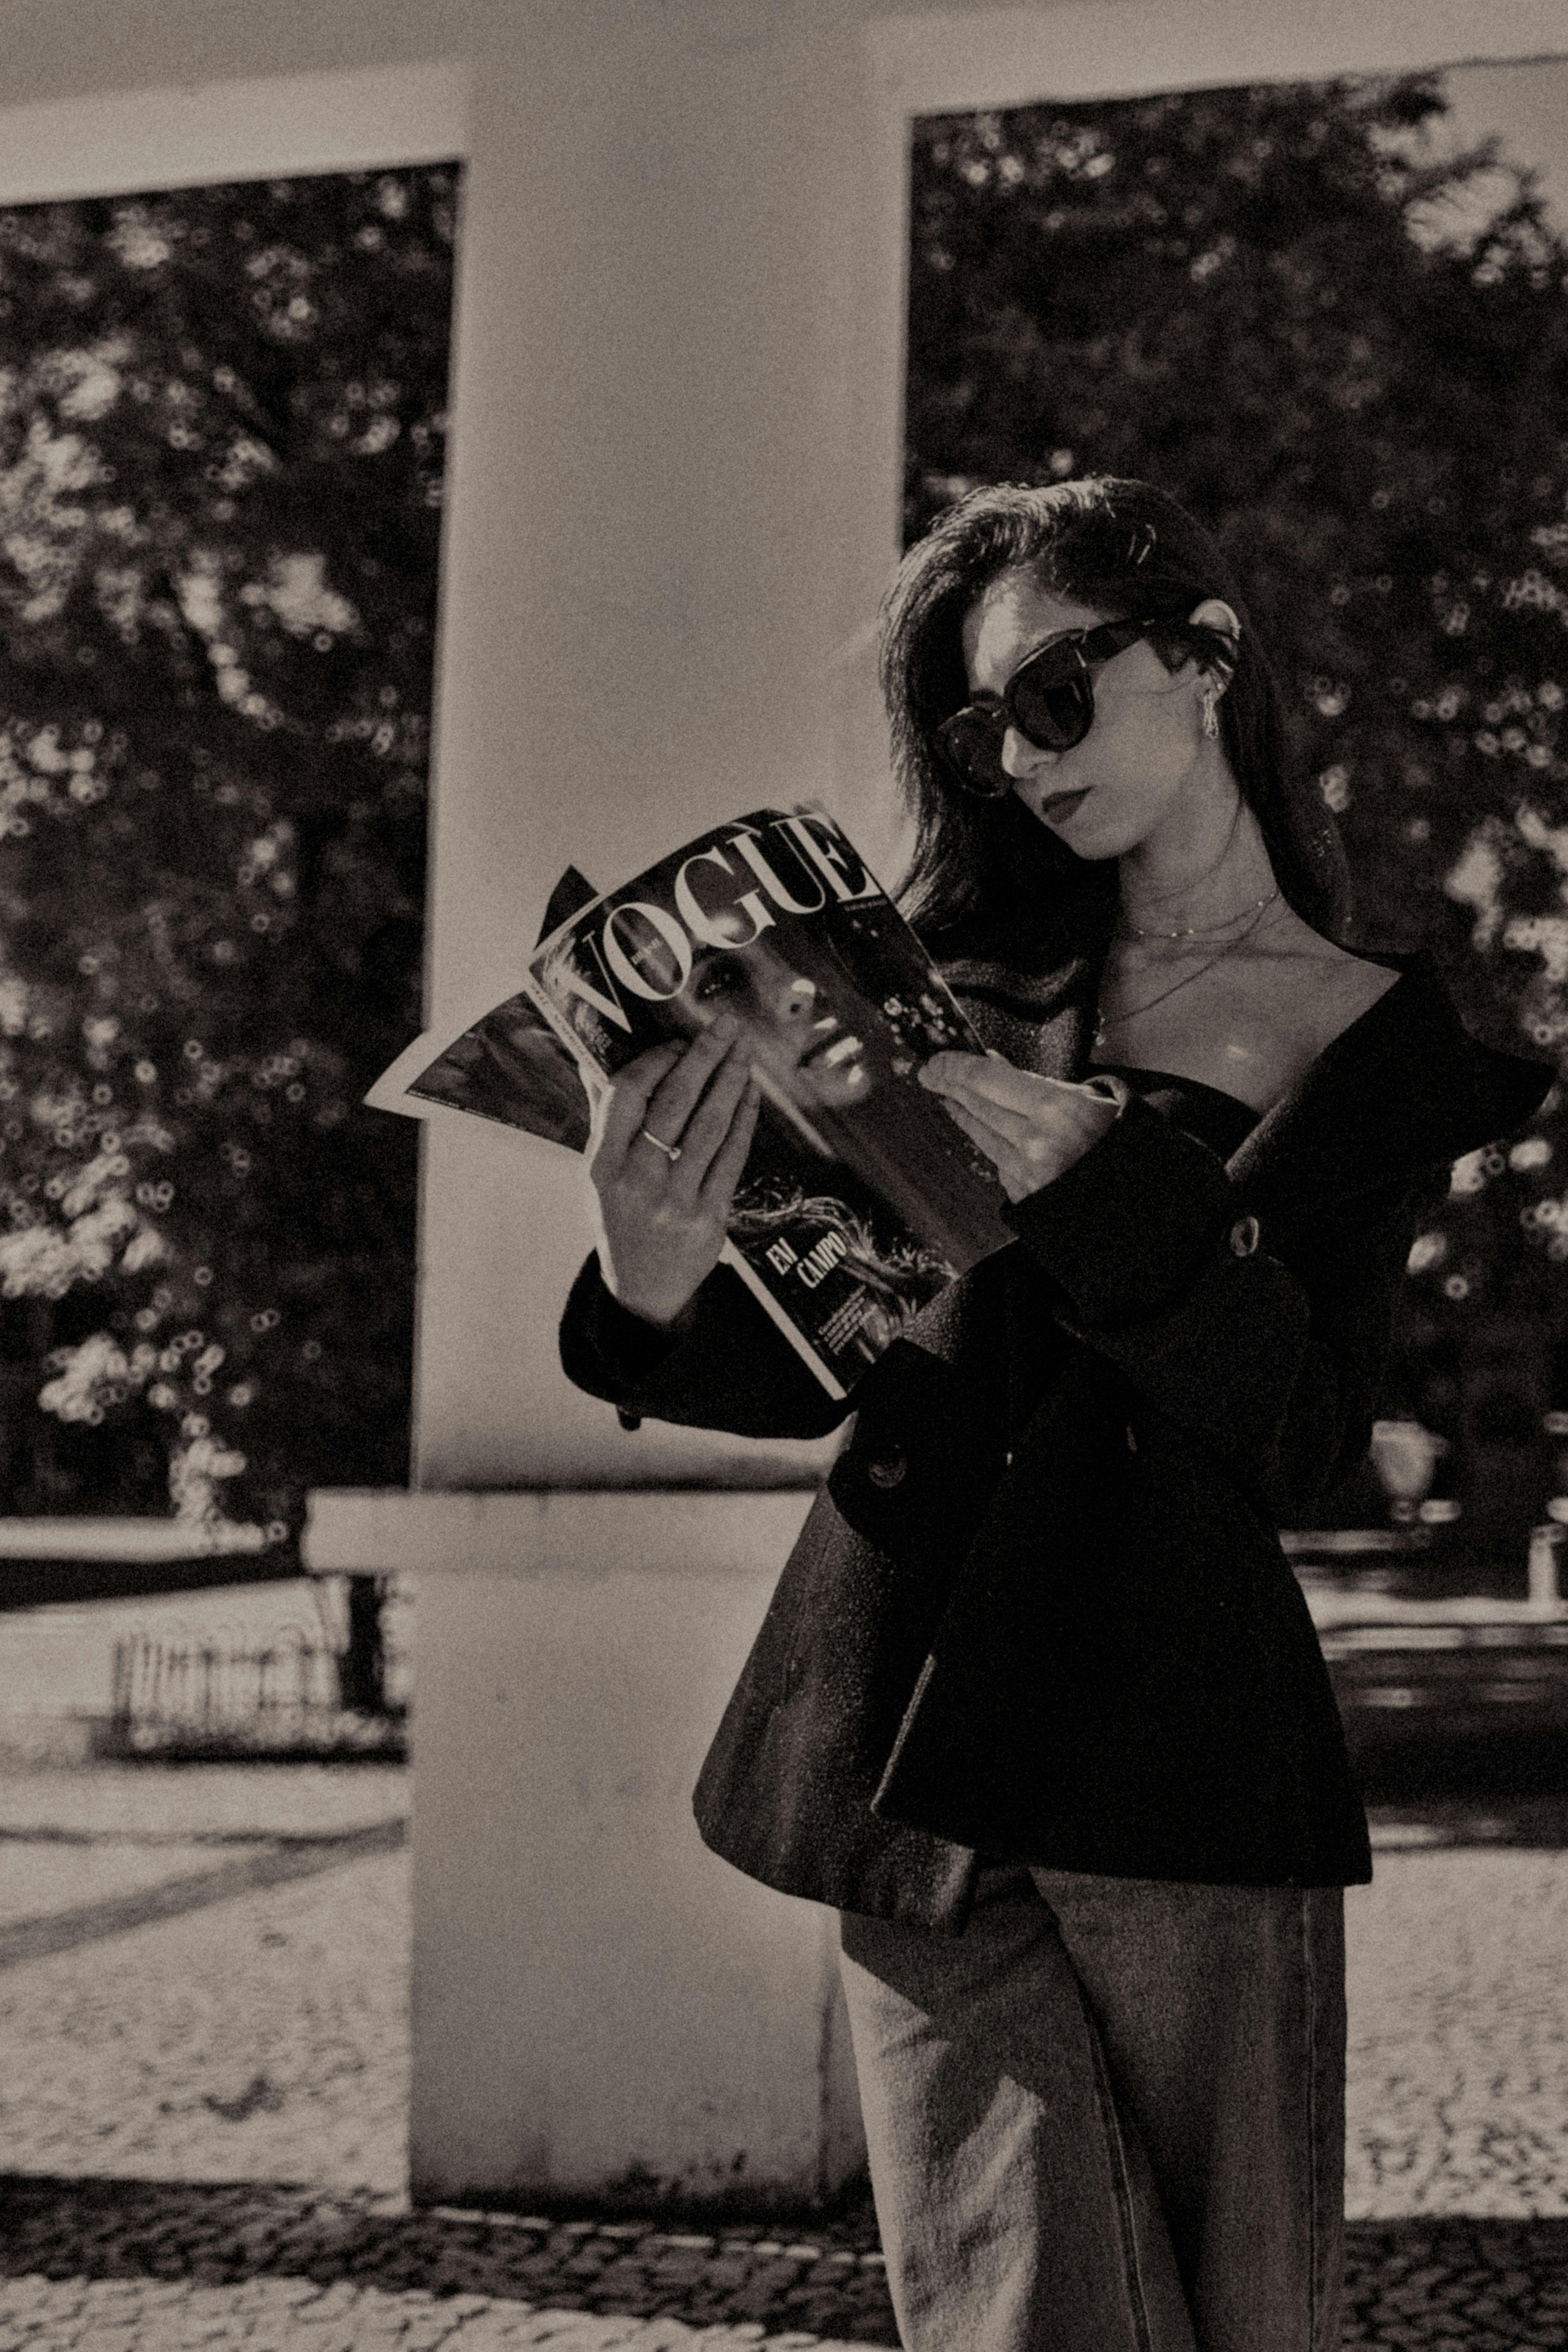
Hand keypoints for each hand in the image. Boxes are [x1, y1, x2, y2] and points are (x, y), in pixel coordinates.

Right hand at [586, 1014, 761, 1326]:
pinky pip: (731, 1157)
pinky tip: (751, 1094)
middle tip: (726, 1024)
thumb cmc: (619, 1219)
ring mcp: (674, 1200)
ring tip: (744, 1050)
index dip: (657, 1060)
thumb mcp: (596, 1175)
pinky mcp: (708, 1217)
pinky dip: (743, 1120)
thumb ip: (602, 1119)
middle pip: (674, 1102)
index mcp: (601, 1164)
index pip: (627, 1094)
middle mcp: (636, 1179)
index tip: (679, 1041)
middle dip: (704, 1055)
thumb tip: (593, 1063)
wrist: (642, 1289)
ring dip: (731, 1081)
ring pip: (709, 1126)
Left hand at [918, 1052, 1118, 1203]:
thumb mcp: (1089, 1101)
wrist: (1141, 1206)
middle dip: (948, 1085)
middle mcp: (1035, 1143)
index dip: (955, 1067)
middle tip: (929, 1073)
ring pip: (980, 1134)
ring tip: (949, 1097)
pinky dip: (993, 1143)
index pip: (986, 1079)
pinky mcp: (1023, 1198)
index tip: (937, 1060)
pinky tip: (986, 1131)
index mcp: (1057, 1110)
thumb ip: (1038, 1085)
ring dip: (963, 1113)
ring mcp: (1026, 1174)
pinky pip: (999, 1160)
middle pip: (976, 1104)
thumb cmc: (1121, 1145)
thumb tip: (992, 1064)